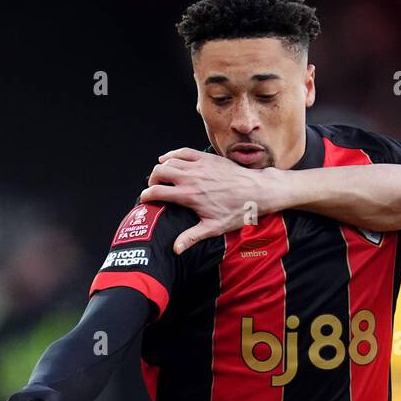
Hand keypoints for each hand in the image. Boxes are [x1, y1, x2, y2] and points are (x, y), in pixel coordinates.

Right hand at [141, 148, 281, 253]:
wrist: (256, 192)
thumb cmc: (237, 211)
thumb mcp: (214, 228)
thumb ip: (192, 237)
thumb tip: (176, 249)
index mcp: (189, 196)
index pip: (157, 192)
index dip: (146, 196)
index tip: (145, 200)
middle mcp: (190, 178)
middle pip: (159, 173)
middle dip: (152, 180)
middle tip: (154, 189)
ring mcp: (198, 166)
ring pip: (169, 161)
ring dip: (161, 168)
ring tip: (161, 177)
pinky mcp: (206, 158)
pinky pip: (182, 152)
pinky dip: (172, 155)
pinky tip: (169, 159)